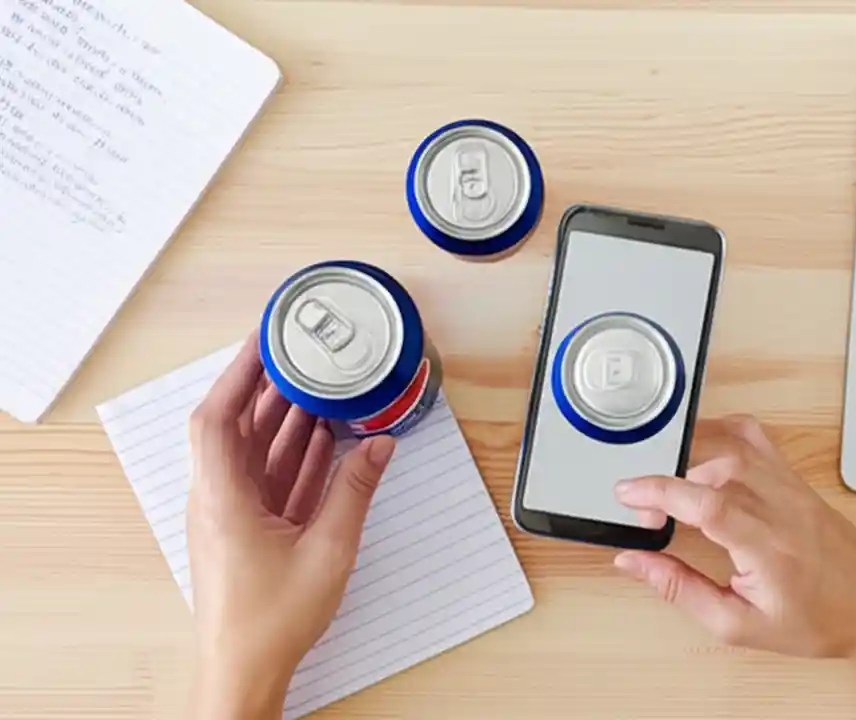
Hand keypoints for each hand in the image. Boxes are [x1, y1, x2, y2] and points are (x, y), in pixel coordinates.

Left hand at [186, 337, 395, 719]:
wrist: (245, 669)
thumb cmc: (270, 621)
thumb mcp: (328, 549)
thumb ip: (355, 491)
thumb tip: (379, 447)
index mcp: (223, 498)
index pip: (217, 416)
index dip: (237, 373)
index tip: (263, 339)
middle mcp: (220, 499)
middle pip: (238, 426)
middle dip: (269, 387)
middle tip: (301, 355)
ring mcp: (233, 515)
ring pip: (257, 451)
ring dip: (286, 420)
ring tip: (320, 388)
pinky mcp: (250, 530)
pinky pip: (271, 478)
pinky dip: (295, 455)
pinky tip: (323, 439)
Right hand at [614, 416, 855, 719]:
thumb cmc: (816, 622)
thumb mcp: (738, 625)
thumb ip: (680, 589)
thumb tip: (634, 561)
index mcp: (769, 549)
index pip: (708, 504)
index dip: (662, 491)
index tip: (628, 493)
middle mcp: (784, 509)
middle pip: (719, 466)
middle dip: (669, 477)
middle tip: (645, 503)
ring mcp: (795, 489)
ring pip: (738, 445)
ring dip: (693, 453)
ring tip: (669, 481)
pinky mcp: (799, 480)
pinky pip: (759, 441)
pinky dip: (725, 434)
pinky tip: (705, 450)